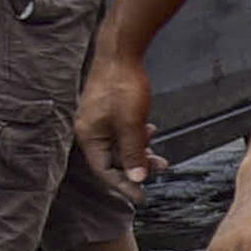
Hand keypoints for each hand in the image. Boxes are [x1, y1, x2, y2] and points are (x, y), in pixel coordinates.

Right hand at [75, 40, 156, 187]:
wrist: (121, 53)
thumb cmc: (123, 86)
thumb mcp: (131, 124)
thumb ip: (133, 152)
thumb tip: (136, 178)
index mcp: (89, 136)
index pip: (104, 171)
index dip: (124, 185)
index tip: (142, 197)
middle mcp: (90, 130)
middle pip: (113, 159)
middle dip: (137, 166)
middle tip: (161, 168)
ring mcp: (99, 119)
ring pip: (120, 145)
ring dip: (140, 151)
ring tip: (160, 154)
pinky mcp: (108, 110)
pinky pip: (122, 131)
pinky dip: (137, 136)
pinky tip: (151, 131)